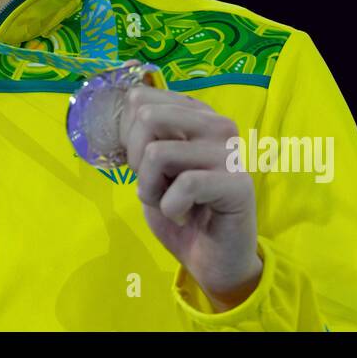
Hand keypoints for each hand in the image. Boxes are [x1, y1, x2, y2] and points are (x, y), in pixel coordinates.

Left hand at [119, 64, 262, 310]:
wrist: (213, 260)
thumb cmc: (180, 210)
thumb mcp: (150, 167)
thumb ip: (140, 135)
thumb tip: (118, 108)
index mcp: (195, 112)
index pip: (139, 97)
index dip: (125, 135)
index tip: (142, 163)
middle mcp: (216, 123)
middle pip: (146, 116)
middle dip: (135, 159)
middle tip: (156, 184)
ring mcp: (230, 151)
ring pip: (157, 153)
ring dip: (151, 189)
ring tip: (172, 202)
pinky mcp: (238, 183)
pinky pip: (182, 185)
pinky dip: (170, 208)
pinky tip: (185, 215)